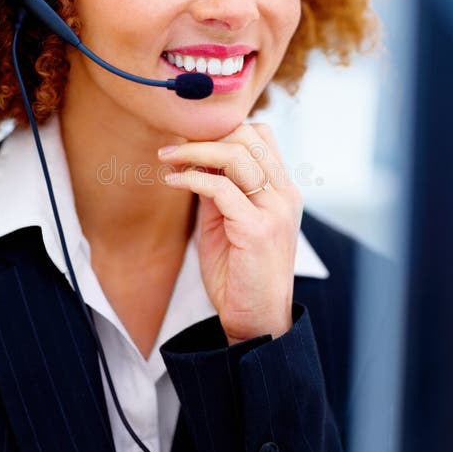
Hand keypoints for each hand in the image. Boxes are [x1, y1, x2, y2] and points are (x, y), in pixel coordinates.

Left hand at [159, 123, 303, 343]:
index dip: (225, 131)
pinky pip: (220, 187)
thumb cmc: (240, 273)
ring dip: (194, 151)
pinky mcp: (256, 229)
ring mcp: (274, 211)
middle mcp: (285, 195)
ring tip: (167, 160)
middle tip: (172, 149)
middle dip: (205, 136)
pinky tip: (172, 182)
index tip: (190, 143)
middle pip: (249, 137)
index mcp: (283, 190)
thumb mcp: (229, 221)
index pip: (262, 136)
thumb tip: (196, 157)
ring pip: (236, 155)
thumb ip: (221, 189)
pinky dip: (191, 178)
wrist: (257, 320)